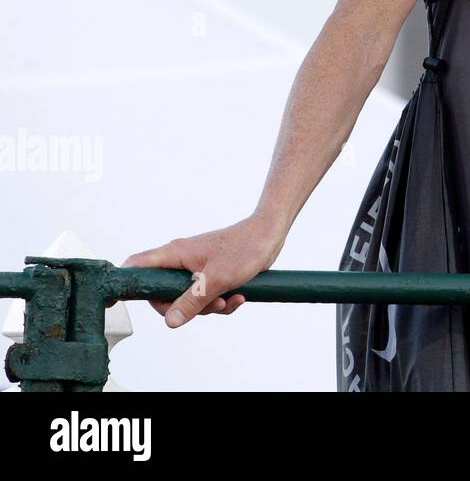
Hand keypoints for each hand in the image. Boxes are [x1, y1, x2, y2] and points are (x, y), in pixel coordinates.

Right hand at [116, 215, 285, 327]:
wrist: (270, 235)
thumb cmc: (245, 248)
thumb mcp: (216, 280)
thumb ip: (191, 302)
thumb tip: (169, 321)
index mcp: (174, 254)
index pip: (137, 266)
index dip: (122, 283)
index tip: (112, 300)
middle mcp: (180, 261)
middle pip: (162, 294)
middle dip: (184, 308)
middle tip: (207, 306)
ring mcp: (194, 268)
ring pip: (186, 299)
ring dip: (208, 307)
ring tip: (228, 300)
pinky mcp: (210, 274)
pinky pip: (205, 297)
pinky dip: (220, 301)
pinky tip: (238, 297)